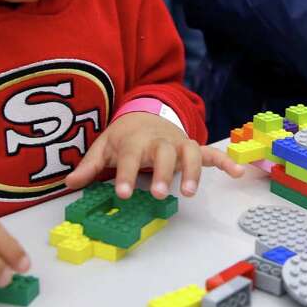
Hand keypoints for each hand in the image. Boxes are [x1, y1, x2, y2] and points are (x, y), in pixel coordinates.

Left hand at [66, 111, 243, 199]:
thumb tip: (69, 183)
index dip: (127, 175)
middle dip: (164, 173)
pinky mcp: (192, 148)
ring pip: (190, 153)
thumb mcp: (104, 146)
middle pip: (164, 154)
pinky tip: (237, 173)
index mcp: (135, 141)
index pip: (130, 158)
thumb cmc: (124, 136)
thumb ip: (89, 166)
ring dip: (192, 171)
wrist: (146, 112)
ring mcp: (178, 144)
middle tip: (162, 194)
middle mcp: (159, 141)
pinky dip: (226, 161)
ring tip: (190, 192)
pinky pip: (211, 153)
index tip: (124, 194)